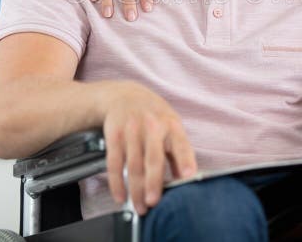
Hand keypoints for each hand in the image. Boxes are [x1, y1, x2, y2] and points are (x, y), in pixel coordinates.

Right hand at [101, 81, 197, 214]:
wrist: (124, 95)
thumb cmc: (153, 115)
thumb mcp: (171, 125)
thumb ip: (178, 152)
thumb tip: (185, 180)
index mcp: (171, 124)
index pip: (180, 144)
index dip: (184, 161)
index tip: (187, 176)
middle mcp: (151, 126)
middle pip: (153, 159)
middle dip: (153, 183)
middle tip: (153, 202)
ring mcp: (131, 130)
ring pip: (133, 165)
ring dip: (135, 190)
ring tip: (141, 207)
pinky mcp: (114, 136)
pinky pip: (114, 164)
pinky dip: (116, 183)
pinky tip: (121, 197)